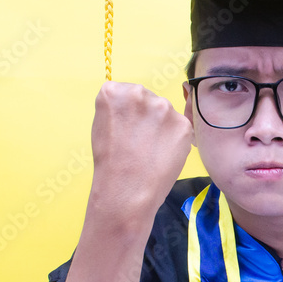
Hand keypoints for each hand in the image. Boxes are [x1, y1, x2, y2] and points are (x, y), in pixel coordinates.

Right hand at [88, 82, 192, 217]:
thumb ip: (116, 108)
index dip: (128, 112)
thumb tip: (130, 105)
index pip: (126, 91)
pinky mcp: (182, 124)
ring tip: (151, 150)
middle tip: (139, 141)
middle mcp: (139, 93)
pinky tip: (163, 154)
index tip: (126, 127)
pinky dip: (174, 139)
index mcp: (114, 91)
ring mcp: (163, 107)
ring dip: (161, 126)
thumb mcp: (100, 125)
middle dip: (146, 116)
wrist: (126, 190)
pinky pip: (180, 127)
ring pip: (165, 113)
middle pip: (148, 99)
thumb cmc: (110, 162)